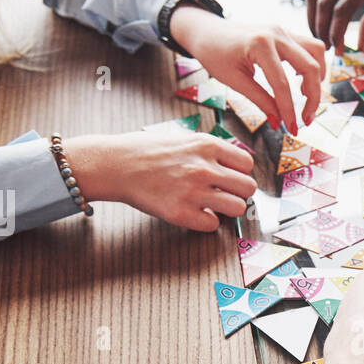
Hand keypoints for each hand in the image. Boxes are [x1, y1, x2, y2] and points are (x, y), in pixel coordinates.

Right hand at [68, 129, 255, 231]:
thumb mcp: (183, 138)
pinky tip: (195, 213)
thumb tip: (234, 165)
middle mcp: (204, 167)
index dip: (239, 173)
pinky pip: (213, 225)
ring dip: (226, 209)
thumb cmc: (146, 150)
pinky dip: (206, 222)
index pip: (247, 163)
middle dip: (238, 193)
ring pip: (237, 208)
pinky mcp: (180, 212)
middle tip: (224, 194)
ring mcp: (193, 191)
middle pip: (248, 188)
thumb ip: (209, 150)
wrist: (115, 164)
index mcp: (206, 145)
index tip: (229, 178)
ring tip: (211, 205)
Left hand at [170, 6, 325, 130]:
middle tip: (305, 120)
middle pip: (310, 67)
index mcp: (260, 45)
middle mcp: (276, 33)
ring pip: (316, 52)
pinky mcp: (285, 32)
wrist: (206, 31)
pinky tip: (301, 82)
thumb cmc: (215, 54)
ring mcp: (283, 30)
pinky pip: (309, 47)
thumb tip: (278, 122)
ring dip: (317, 78)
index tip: (292, 129)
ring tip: (306, 99)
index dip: (289, 110)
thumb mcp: (234, 81)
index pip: (283, 84)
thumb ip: (260, 100)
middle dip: (313, 98)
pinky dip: (312, 65)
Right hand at [306, 0, 363, 53]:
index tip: (339, 51)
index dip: (337, 33)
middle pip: (326, 3)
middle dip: (323, 30)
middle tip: (328, 49)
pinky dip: (315, 6)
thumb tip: (359, 47)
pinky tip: (320, 21)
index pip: (344, 8)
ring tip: (321, 38)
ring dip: (314, 20)